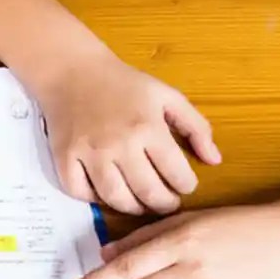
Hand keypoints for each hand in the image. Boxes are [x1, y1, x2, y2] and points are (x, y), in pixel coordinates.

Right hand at [34, 55, 220, 214]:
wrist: (72, 71)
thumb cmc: (123, 83)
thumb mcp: (167, 96)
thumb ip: (195, 127)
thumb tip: (214, 160)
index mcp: (148, 127)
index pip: (177, 174)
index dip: (187, 186)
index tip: (185, 185)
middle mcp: (119, 144)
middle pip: (148, 193)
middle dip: (164, 204)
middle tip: (167, 203)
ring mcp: (89, 153)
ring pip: (116, 199)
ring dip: (134, 208)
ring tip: (141, 203)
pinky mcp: (64, 158)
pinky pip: (81, 193)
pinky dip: (95, 200)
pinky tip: (107, 193)